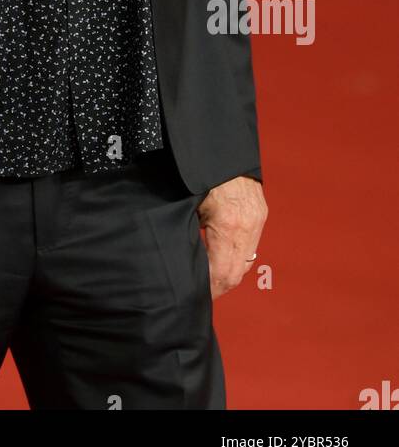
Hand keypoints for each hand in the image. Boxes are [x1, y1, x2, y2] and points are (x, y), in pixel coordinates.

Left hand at [196, 175, 267, 298]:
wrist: (222, 150)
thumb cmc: (197, 175)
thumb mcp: (188, 207)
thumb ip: (191, 236)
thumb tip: (185, 262)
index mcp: (228, 225)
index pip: (222, 273)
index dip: (210, 290)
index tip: (196, 296)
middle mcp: (248, 226)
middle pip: (236, 273)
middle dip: (219, 286)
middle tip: (202, 292)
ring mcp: (257, 220)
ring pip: (246, 262)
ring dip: (229, 273)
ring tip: (210, 279)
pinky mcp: (260, 214)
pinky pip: (251, 246)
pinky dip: (237, 257)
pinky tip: (222, 258)